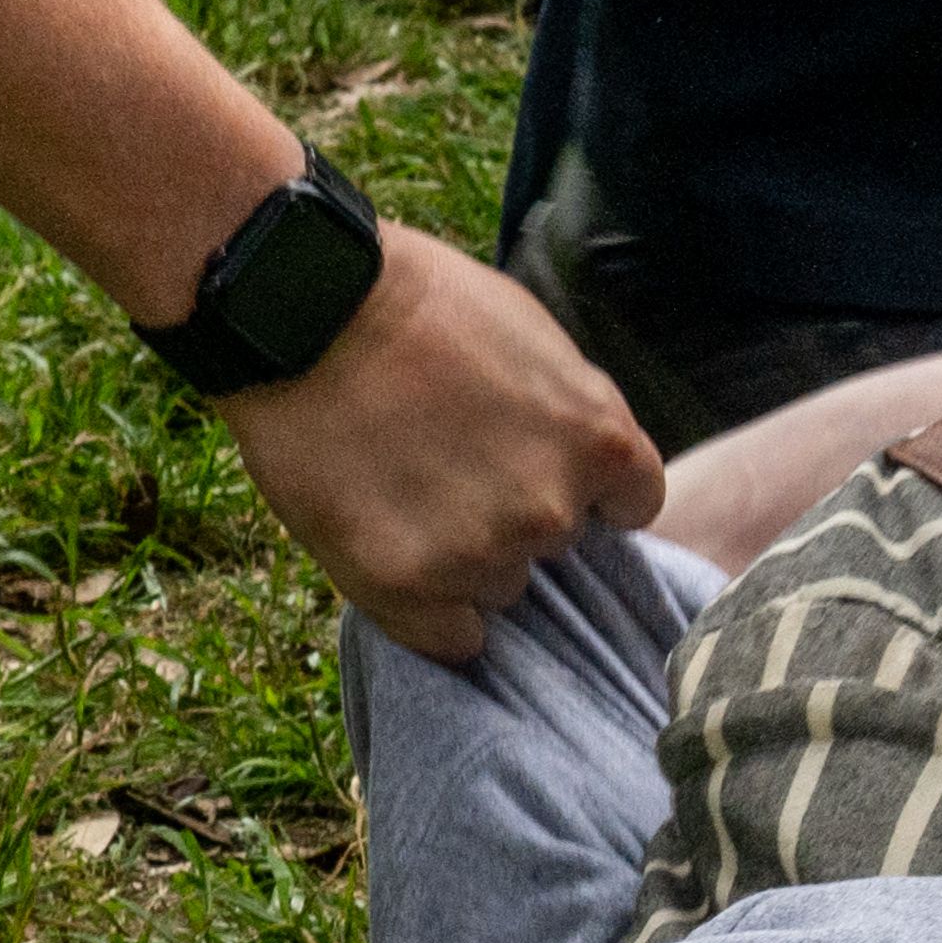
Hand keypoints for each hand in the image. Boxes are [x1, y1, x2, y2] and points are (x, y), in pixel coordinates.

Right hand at [228, 230, 667, 660]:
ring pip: (498, 586)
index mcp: (599, 444)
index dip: (586, 487)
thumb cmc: (421, 304)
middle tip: (451, 461)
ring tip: (405, 490)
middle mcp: (551, 511)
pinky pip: (450, 638)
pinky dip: (428, 610)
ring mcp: (478, 555)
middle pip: (555, 543)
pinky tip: (396, 553)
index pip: (631, 506)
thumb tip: (583, 464)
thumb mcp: (536, 338)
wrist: (310, 311)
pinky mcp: (405, 587)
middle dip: (516, 512)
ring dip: (465, 557)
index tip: (543, 468)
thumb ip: (572, 415)